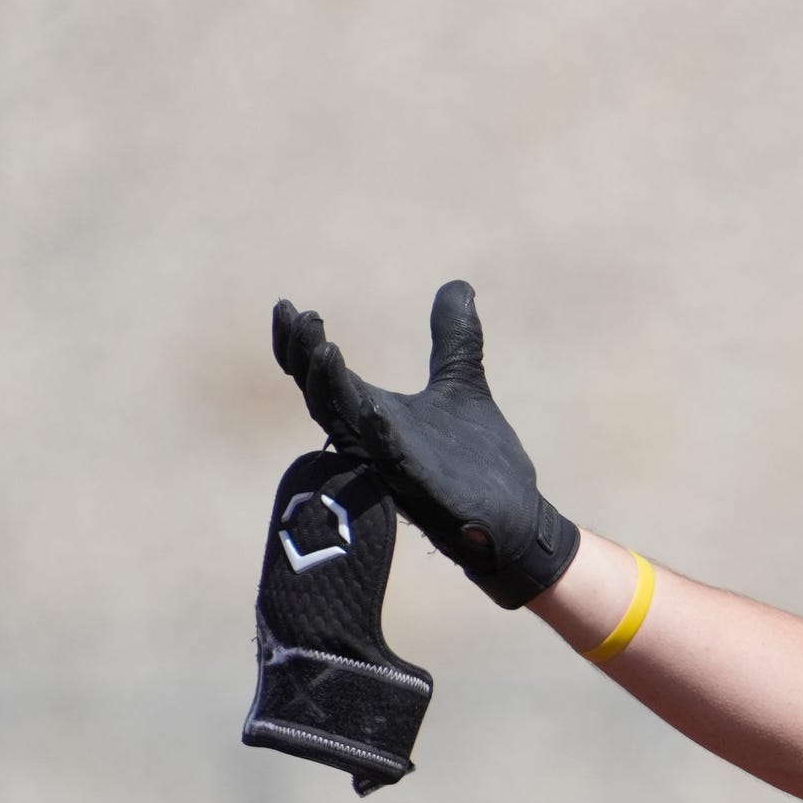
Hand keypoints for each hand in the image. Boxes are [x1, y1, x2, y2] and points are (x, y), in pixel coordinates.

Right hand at [270, 280, 580, 608]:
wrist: (516, 516)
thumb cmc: (479, 460)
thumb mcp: (463, 386)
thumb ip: (453, 340)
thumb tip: (458, 286)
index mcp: (373, 413)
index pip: (322, 376)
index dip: (299, 345)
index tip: (286, 306)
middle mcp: (373, 438)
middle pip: (321, 397)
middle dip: (304, 358)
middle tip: (297, 318)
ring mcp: (394, 465)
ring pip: (347, 427)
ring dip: (332, 389)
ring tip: (324, 348)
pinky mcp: (422, 489)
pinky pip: (393, 463)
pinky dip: (381, 436)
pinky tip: (374, 410)